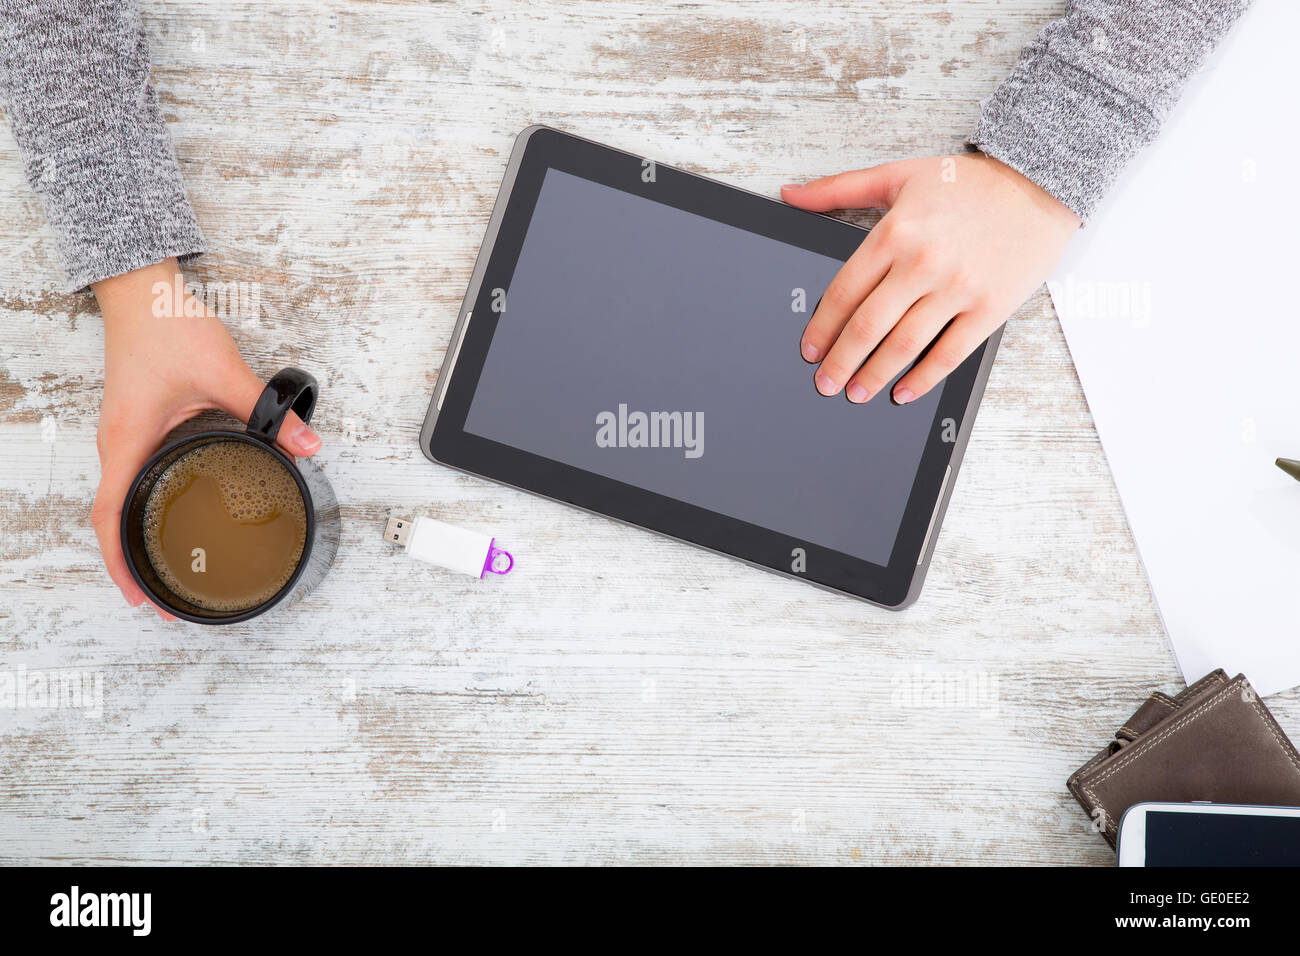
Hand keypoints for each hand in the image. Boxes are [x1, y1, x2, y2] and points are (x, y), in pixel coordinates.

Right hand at [89, 259, 322, 619]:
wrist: (143, 291)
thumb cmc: (167, 326)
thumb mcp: (223, 372)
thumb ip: (266, 412)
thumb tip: (307, 445)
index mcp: (128, 440)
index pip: (109, 516)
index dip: (122, 563)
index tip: (142, 597)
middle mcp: (117, 444)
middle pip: (110, 519)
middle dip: (131, 564)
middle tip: (162, 599)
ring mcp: (123, 436)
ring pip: (117, 500)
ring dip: (133, 537)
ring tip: (161, 570)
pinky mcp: (134, 427)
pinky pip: (128, 479)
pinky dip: (139, 508)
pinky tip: (166, 517)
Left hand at [781, 153, 1079, 403]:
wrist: (1040, 180)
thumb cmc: (967, 181)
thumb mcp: (897, 175)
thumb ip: (838, 188)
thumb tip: (790, 195)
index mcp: (895, 232)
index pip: (843, 293)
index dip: (821, 328)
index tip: (809, 349)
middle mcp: (923, 263)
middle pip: (867, 327)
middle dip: (839, 362)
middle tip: (824, 383)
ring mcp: (958, 288)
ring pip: (903, 345)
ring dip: (874, 376)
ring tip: (856, 394)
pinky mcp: (990, 307)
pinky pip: (949, 353)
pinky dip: (923, 378)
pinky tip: (903, 392)